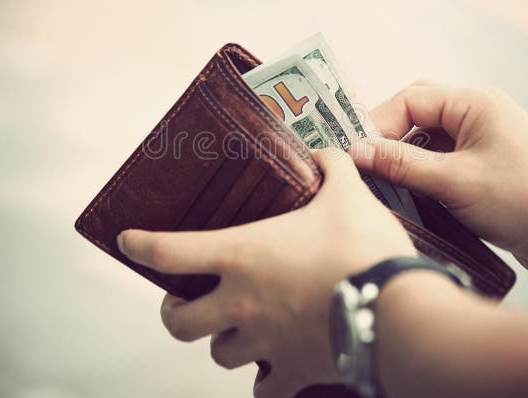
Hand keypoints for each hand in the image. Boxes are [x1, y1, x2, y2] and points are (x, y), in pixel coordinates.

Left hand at [117, 149, 415, 397]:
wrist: (398, 310)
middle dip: (174, 312)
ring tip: (235, 329)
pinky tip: (273, 368)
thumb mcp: (347, 195)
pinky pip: (264, 387)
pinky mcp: (294, 369)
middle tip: (182, 302)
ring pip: (219, 354)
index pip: (170, 251)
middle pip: (178, 322)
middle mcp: (242, 303)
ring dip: (221, 342)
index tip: (128, 241)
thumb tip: (326, 154)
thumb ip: (331, 168)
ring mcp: (265, 342)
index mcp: (242, 256)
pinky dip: (264, 379)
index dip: (141, 245)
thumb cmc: (364, 251)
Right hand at [349, 82, 527, 281]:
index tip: (357, 153)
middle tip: (366, 162)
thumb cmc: (523, 202)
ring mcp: (484, 140)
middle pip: (418, 111)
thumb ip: (402, 163)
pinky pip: (443, 160)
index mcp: (475, 104)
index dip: (379, 123)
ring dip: (406, 156)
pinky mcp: (486, 167)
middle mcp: (479, 115)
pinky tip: (411, 194)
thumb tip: (356, 150)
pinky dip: (423, 173)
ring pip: (429, 138)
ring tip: (385, 182)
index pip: (411, 99)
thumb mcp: (453, 182)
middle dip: (390, 135)